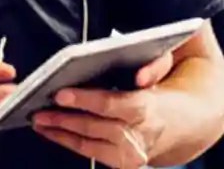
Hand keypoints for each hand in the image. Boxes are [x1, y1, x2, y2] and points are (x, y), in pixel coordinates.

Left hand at [30, 50, 175, 167]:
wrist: (185, 125)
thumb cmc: (166, 90)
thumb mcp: (170, 70)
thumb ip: (157, 64)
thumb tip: (141, 76)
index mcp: (149, 108)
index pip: (113, 105)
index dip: (85, 100)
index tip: (60, 93)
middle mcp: (140, 135)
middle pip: (96, 127)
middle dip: (65, 119)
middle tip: (39, 109)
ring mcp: (131, 154)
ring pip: (90, 144)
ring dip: (61, 133)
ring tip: (38, 120)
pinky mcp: (123, 164)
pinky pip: (90, 153)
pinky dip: (68, 142)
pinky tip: (50, 131)